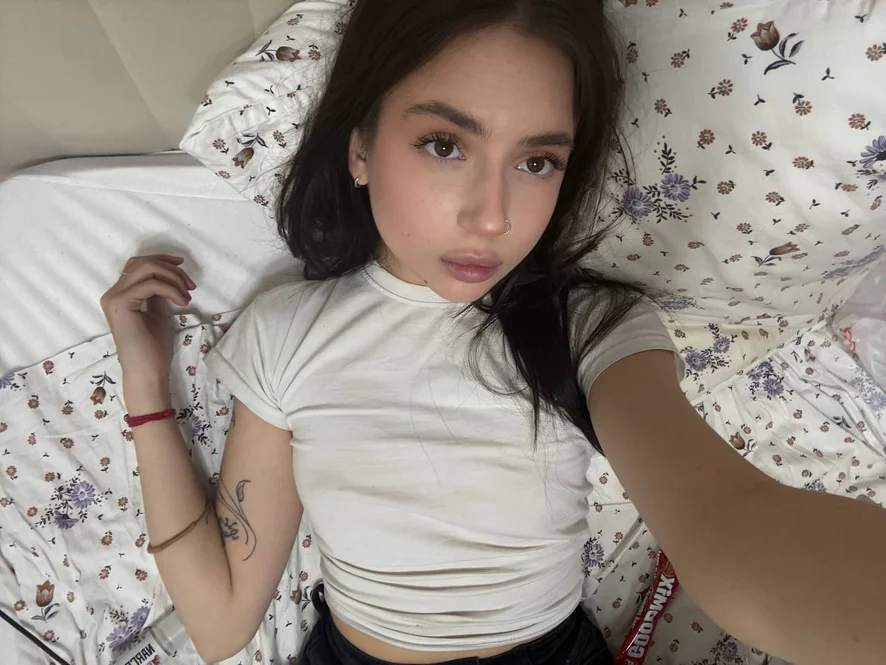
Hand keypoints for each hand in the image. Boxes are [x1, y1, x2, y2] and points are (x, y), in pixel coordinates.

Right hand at [100, 255, 196, 388]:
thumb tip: (166, 278)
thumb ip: (156, 294)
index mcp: (119, 295)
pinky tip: (182, 301)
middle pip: (142, 262)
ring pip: (147, 268)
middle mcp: (112, 293)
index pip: (138, 265)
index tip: (183, 266)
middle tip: (190, 284)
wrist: (147, 372)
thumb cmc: (153, 349)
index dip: (161, 260)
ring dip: (173, 278)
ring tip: (187, 295)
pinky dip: (171, 289)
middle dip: (170, 268)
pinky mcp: (121, 303)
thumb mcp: (156, 313)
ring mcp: (114, 297)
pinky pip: (151, 284)